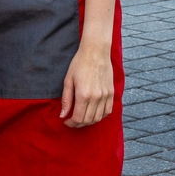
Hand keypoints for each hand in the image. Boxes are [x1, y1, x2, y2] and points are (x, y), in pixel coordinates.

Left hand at [60, 0, 117, 127]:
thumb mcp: (68, 80)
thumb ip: (66, 100)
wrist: (96, 51)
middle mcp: (96, 97)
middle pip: (88, 120)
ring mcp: (105, 95)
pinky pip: (108, 111)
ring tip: (82, 118)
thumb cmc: (79, 64)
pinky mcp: (111, 92)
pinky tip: (94, 113)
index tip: (66, 121)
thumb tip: (63, 115)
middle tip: (73, 121)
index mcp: (83, 95)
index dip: (71, 123)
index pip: (78, 118)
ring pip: (98, 118)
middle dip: (79, 124)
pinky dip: (101, 116)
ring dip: (89, 121)